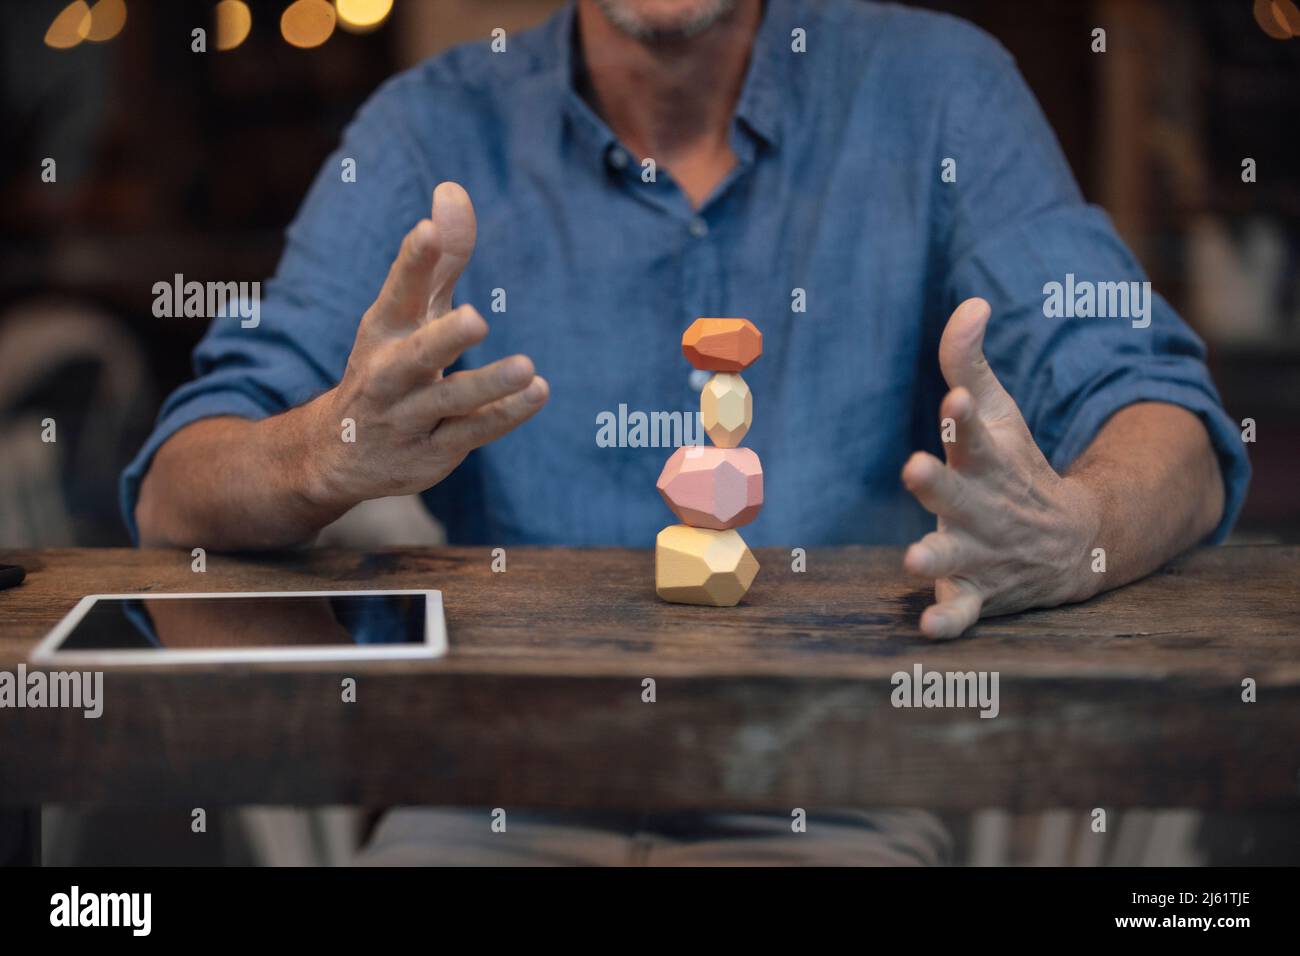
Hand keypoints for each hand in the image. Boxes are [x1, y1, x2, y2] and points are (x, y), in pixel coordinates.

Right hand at [310, 182, 548, 506]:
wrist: (339, 453)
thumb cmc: (390, 362)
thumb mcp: (409, 311)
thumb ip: (439, 258)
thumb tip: (452, 190)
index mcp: (384, 330)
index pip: (398, 290)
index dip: (414, 260)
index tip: (428, 229)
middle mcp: (389, 374)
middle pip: (416, 356)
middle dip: (443, 338)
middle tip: (478, 318)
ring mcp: (408, 418)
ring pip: (448, 402)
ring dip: (487, 386)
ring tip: (528, 369)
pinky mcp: (432, 452)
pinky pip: (470, 433)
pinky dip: (503, 416)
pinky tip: (536, 394)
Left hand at [900, 298, 1101, 638]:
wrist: (1072, 545)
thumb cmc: (1015, 469)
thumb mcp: (997, 412)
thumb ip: (968, 360)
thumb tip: (971, 302)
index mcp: (986, 461)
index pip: (974, 433)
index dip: (964, 416)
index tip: (956, 398)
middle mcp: (983, 508)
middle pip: (958, 494)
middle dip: (937, 483)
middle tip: (914, 467)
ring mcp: (981, 553)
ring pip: (955, 557)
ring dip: (936, 557)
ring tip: (913, 558)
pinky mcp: (973, 594)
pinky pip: (962, 614)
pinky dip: (949, 624)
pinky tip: (929, 630)